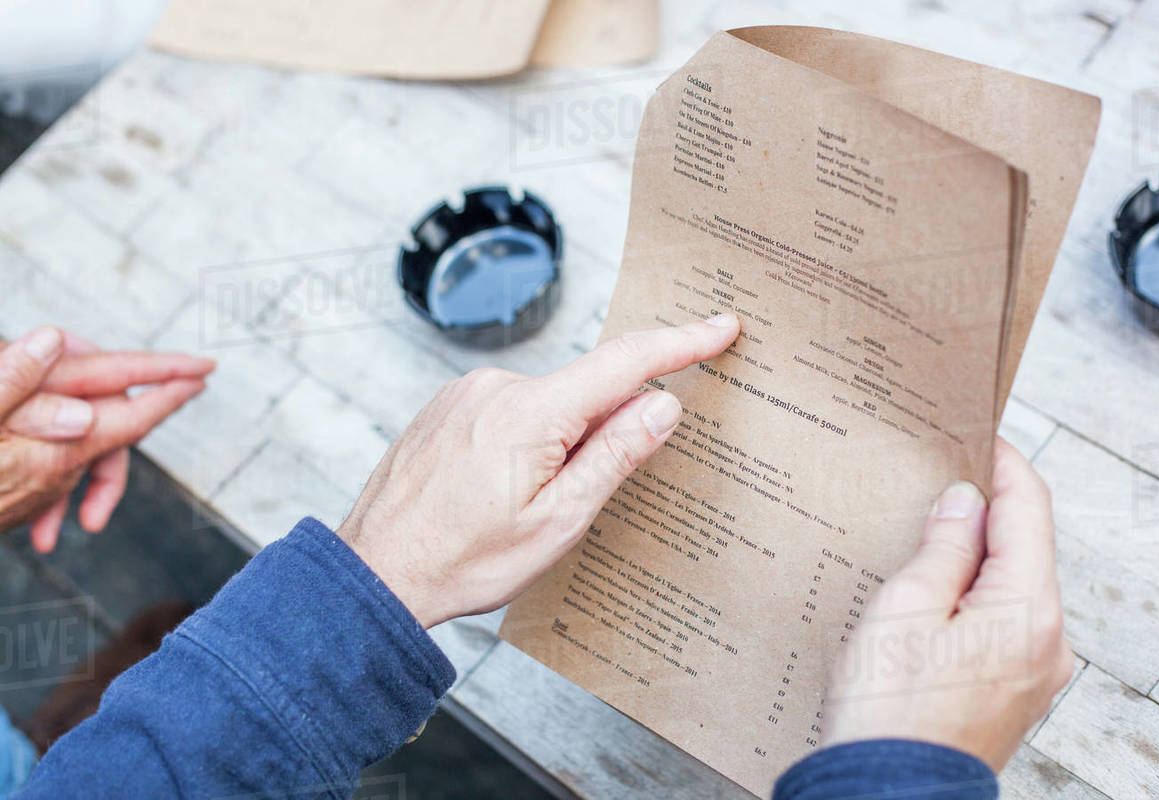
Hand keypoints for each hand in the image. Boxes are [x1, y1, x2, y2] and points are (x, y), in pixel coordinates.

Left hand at [0, 327, 214, 550]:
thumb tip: (60, 345)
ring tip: (50, 536)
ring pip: (74, 442)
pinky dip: (48, 489)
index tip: (206, 370)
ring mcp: (23, 412)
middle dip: (103, 469)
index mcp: (35, 381)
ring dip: (70, 489)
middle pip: (100, 416)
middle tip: (92, 520)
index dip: (163, 373)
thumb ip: (15, 385)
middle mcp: (34, 391)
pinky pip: (46, 454)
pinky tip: (33, 525)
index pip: (114, 371)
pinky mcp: (13, 435)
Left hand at [338, 314, 740, 627]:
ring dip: (558, 441)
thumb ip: (614, 455)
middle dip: (603, 432)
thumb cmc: (464, 560)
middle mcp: (497, 386)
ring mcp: (467, 391)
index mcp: (531, 413)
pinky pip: (511, 408)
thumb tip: (662, 403)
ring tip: (519, 507)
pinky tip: (497, 489)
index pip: (625, 363)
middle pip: (585, 390)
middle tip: (572, 498)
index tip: (721, 326)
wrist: (375, 572)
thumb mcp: (557, 521)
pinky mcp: (449, 404)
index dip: (680, 343)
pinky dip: (526, 438)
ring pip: (547, 403)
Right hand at [820, 437, 1071, 771]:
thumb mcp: (906, 609)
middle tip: (936, 478)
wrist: (888, 794)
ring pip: (1013, 586)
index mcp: (1028, 611)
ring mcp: (1036, 670)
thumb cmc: (889, 710)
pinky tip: (930, 590)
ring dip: (974, 554)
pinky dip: (973, 593)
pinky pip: (1003, 621)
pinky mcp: (1014, 690)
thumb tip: (966, 502)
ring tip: (922, 534)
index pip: (1029, 510)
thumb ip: (944, 547)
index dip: (1003, 465)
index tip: (977, 435)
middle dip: (985, 509)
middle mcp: (1048, 640)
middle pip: (1026, 547)